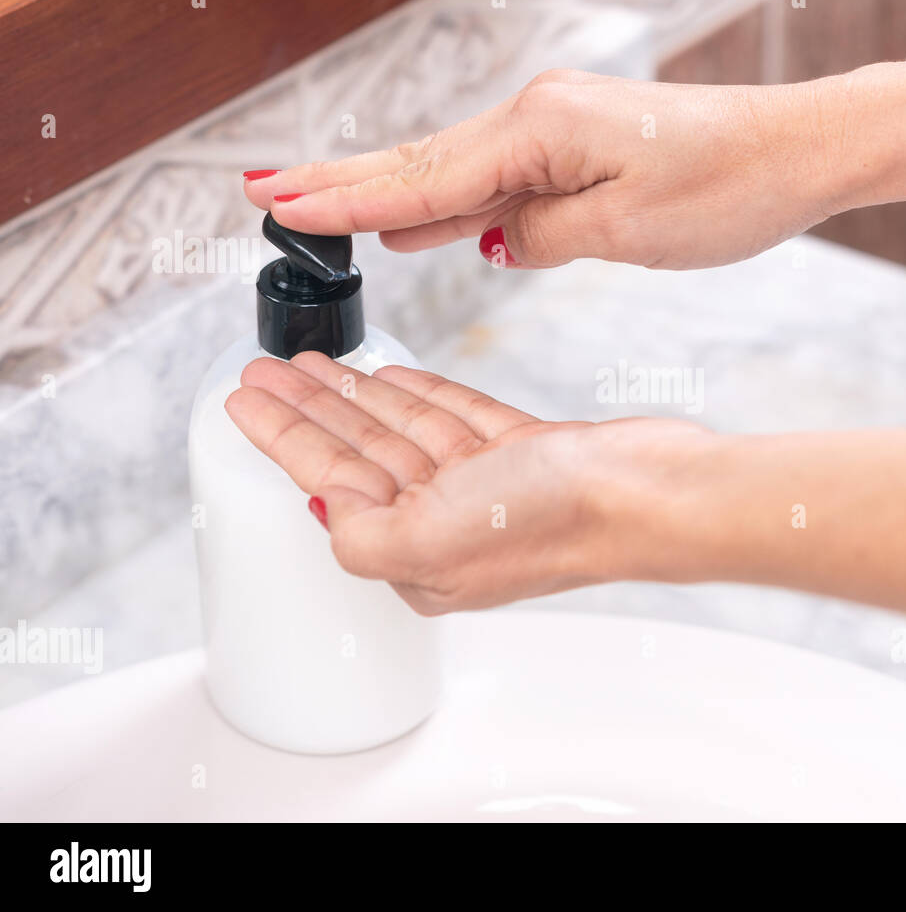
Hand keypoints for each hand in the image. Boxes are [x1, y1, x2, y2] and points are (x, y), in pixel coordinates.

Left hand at [224, 352, 711, 613]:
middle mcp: (449, 525)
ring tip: (311, 363)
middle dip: (309, 411)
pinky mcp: (526, 454)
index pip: (330, 483)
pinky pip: (456, 418)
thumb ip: (358, 533)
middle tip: (265, 370)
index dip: (283, 438)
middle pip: (359, 454)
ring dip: (356, 397)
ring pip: (403, 431)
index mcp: (417, 556)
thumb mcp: (427, 544)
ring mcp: (489, 488)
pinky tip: (391, 377)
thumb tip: (319, 506)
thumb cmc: (552, 524)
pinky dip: (422, 396)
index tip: (244, 399)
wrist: (648, 494)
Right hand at [242, 70, 845, 269]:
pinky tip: (418, 222)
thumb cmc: (728, 188)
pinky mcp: (576, 146)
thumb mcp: (627, 229)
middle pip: (420, 161)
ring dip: (384, 192)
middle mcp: (536, 117)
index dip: (349, 201)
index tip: (280, 206)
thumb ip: (543, 233)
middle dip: (340, 183)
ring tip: (312, 204)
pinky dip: (447, 201)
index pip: (424, 177)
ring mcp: (554, 128)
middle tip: (262, 193)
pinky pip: (495, 178)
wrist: (795, 149)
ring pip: (452, 170)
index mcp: (539, 132)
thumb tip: (492, 237)